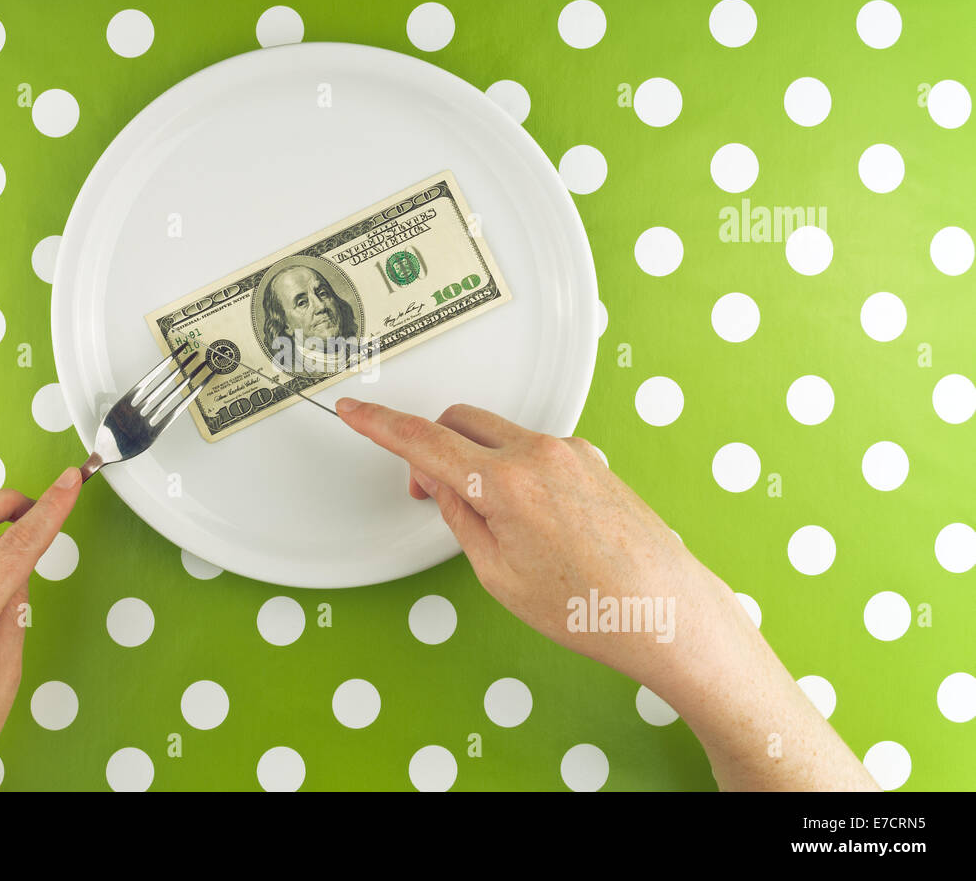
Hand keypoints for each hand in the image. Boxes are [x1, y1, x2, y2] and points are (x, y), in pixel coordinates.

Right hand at [335, 398, 877, 790]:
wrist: (668, 613)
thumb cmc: (594, 607)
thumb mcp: (499, 575)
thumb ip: (460, 518)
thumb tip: (442, 485)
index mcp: (508, 482)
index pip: (424, 441)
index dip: (379, 424)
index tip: (355, 410)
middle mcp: (541, 453)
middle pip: (459, 422)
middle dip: (431, 446)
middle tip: (427, 493)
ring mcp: (572, 452)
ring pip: (496, 432)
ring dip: (474, 458)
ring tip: (488, 521)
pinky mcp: (592, 460)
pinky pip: (531, 448)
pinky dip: (510, 467)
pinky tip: (525, 517)